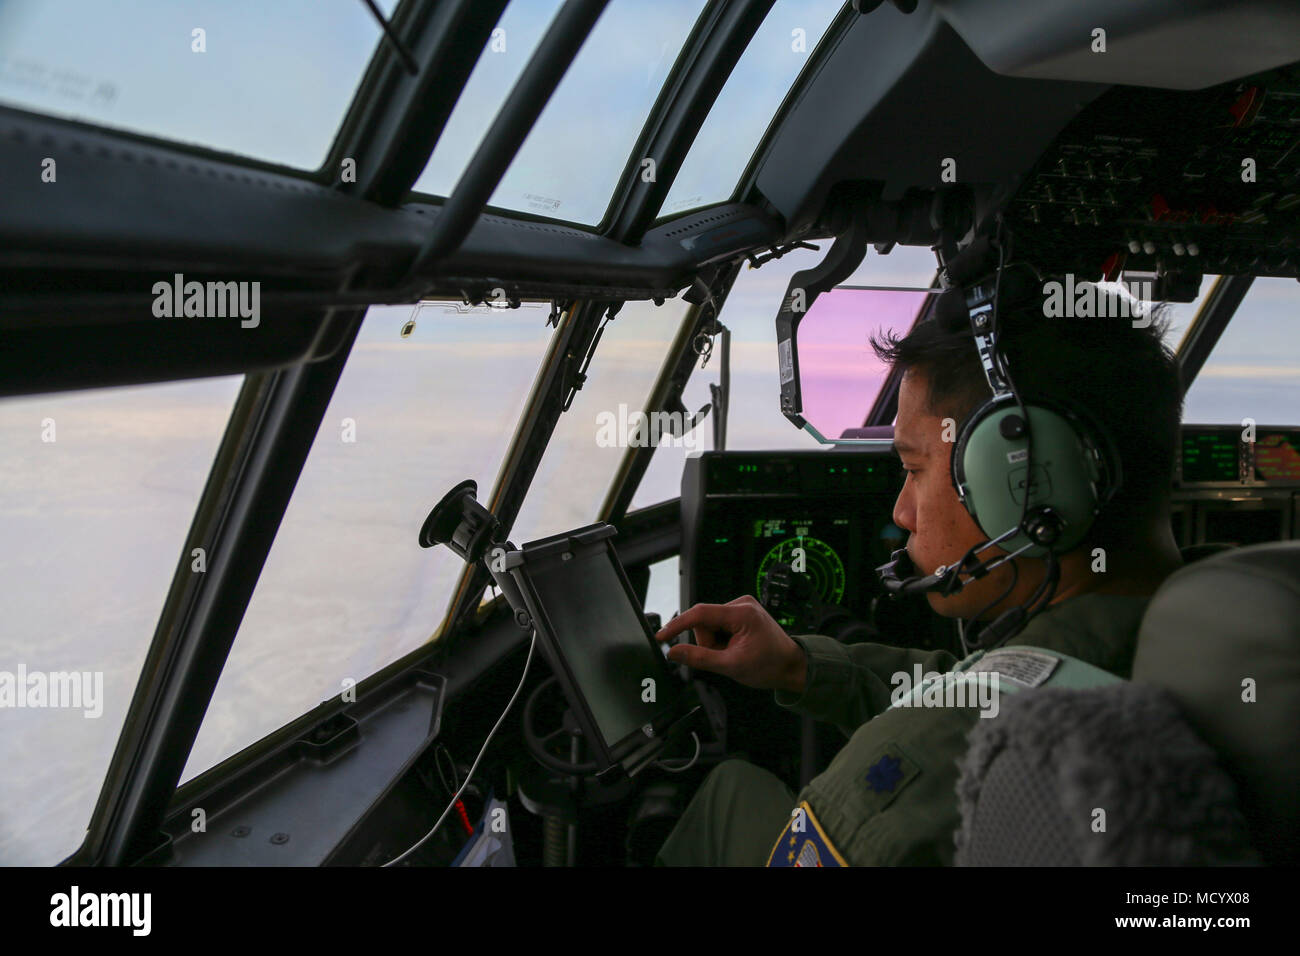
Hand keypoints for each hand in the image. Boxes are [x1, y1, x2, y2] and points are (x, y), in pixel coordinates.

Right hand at [654, 595, 806, 693]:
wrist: (790, 666)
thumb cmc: (770, 665)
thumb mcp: (731, 666)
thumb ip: (699, 658)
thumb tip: (674, 652)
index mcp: (741, 613)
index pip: (699, 614)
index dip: (677, 625)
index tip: (662, 636)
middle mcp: (741, 604)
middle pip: (704, 622)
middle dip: (708, 643)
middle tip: (724, 657)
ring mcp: (742, 607)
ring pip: (709, 625)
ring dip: (715, 643)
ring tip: (733, 654)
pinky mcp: (741, 613)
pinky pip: (718, 626)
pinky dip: (721, 640)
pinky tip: (735, 647)